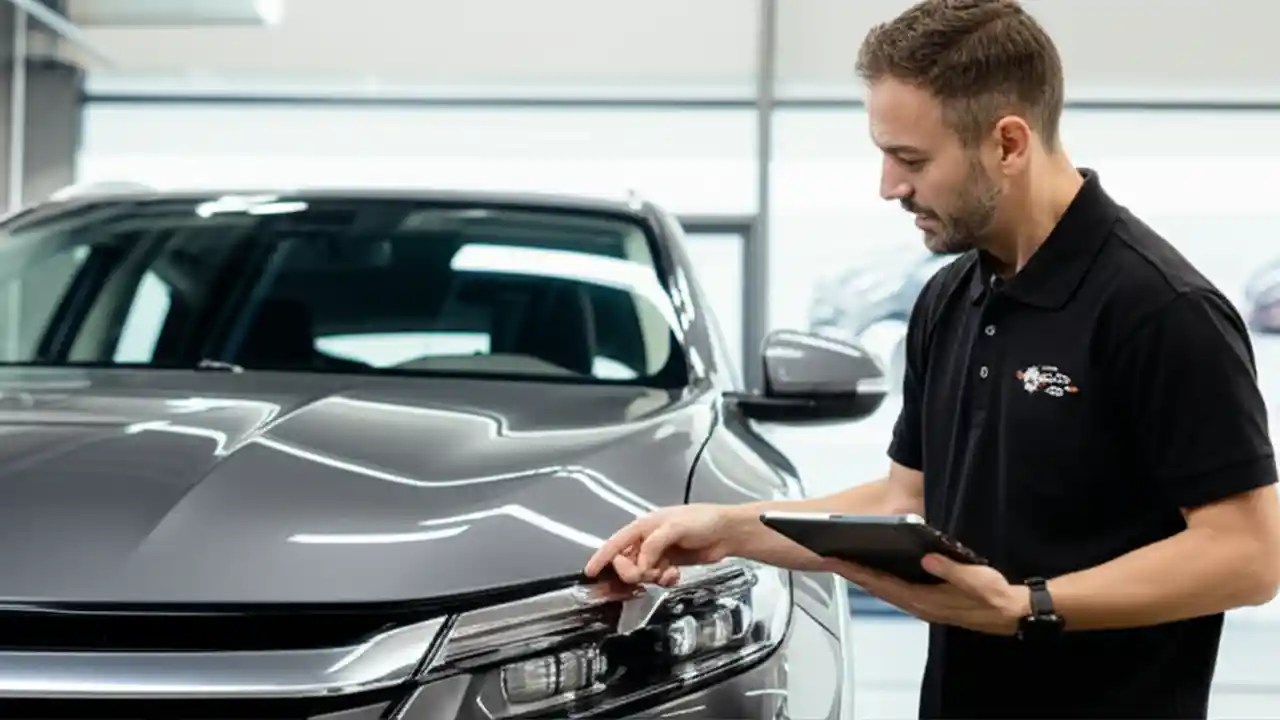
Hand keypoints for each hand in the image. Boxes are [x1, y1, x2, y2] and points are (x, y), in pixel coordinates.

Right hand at [584, 503, 735, 585]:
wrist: (726, 532)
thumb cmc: (701, 522)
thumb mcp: (675, 527)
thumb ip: (654, 544)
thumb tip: (640, 564)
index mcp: (644, 526)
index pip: (617, 542)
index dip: (602, 557)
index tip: (590, 572)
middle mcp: (647, 540)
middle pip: (626, 562)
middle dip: (635, 572)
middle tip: (649, 573)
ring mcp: (658, 553)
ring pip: (641, 573)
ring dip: (652, 577)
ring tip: (668, 572)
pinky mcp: (669, 564)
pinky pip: (656, 577)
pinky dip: (663, 579)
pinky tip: (674, 575)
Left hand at [823, 553, 1029, 635]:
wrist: (1013, 613)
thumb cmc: (996, 598)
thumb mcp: (976, 580)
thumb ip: (950, 570)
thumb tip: (927, 558)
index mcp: (925, 600)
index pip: (882, 584)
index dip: (857, 571)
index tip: (837, 559)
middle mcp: (919, 605)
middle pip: (877, 587)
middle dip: (853, 571)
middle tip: (830, 555)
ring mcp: (923, 605)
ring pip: (885, 590)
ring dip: (865, 576)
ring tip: (846, 560)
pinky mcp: (929, 602)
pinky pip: (896, 591)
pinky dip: (881, 580)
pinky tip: (877, 569)